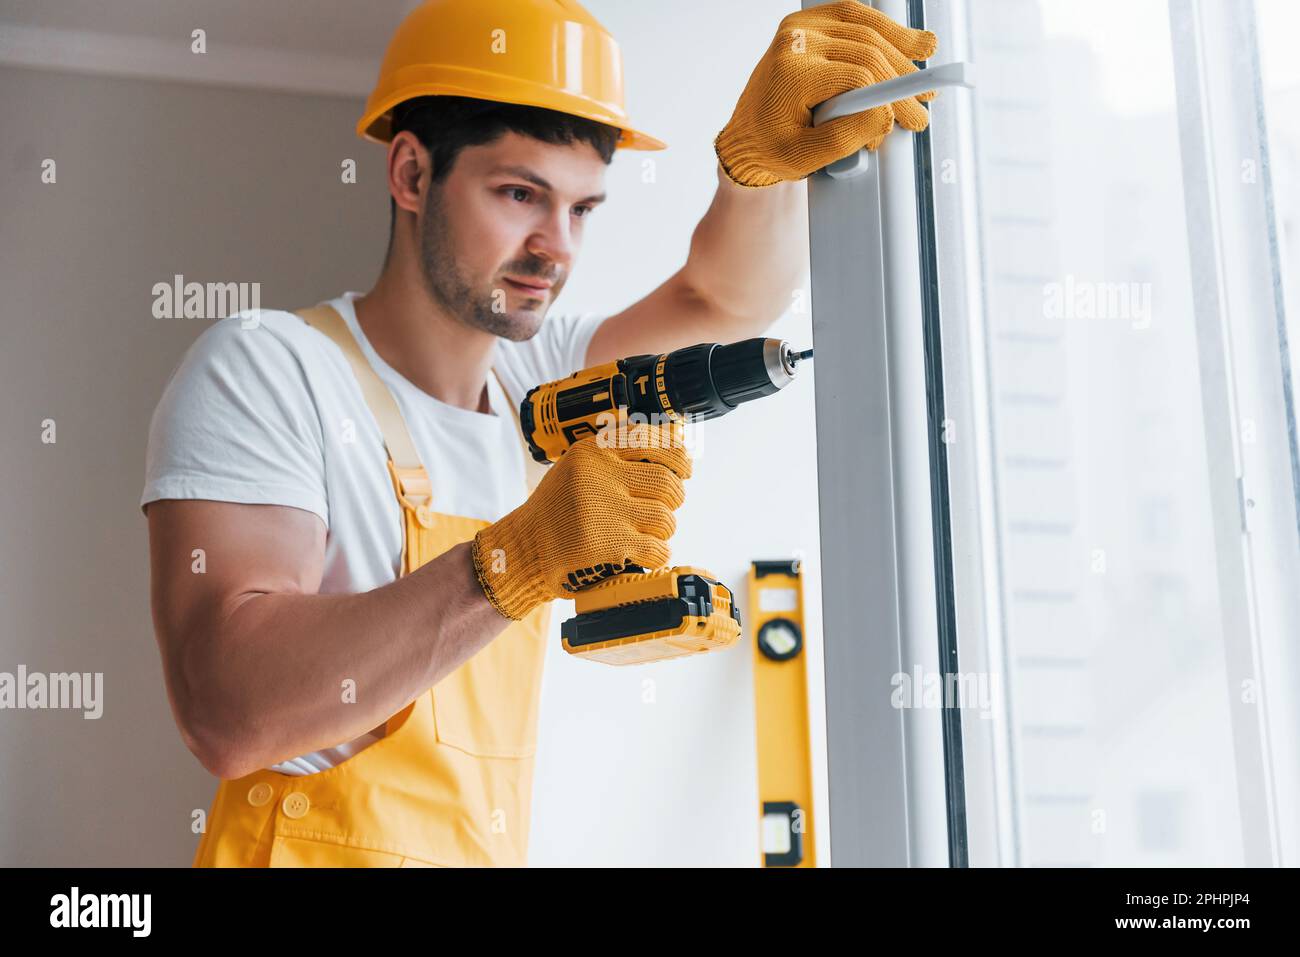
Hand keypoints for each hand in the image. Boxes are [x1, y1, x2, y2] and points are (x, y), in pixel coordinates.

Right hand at [471, 421, 691, 619]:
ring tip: (650, 533)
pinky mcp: (610, 543)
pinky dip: (659, 554)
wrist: (522, 551)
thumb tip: (669, 453)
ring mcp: (604, 510)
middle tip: (667, 507)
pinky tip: (649, 554)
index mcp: (591, 452)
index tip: (686, 467)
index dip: (676, 454)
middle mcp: (598, 476)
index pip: (648, 439)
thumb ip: (611, 458)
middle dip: (675, 498)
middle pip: (666, 482)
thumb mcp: (575, 469)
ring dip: (664, 529)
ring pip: (666, 518)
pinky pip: (658, 548)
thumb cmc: (555, 512)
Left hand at [715, 0, 937, 187]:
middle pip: (865, 49)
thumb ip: (843, 138)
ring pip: (863, 26)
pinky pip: (852, 16)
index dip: (891, 98)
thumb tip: (885, 114)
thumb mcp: (804, 158)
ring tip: (927, 54)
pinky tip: (904, 39)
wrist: (746, 137)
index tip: (910, 120)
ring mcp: (799, 28)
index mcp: (790, 74)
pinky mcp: (807, 25)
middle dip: (900, 78)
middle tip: (922, 105)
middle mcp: (793, 42)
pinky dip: (881, 27)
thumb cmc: (771, 148)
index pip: (857, 76)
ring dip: (899, 42)